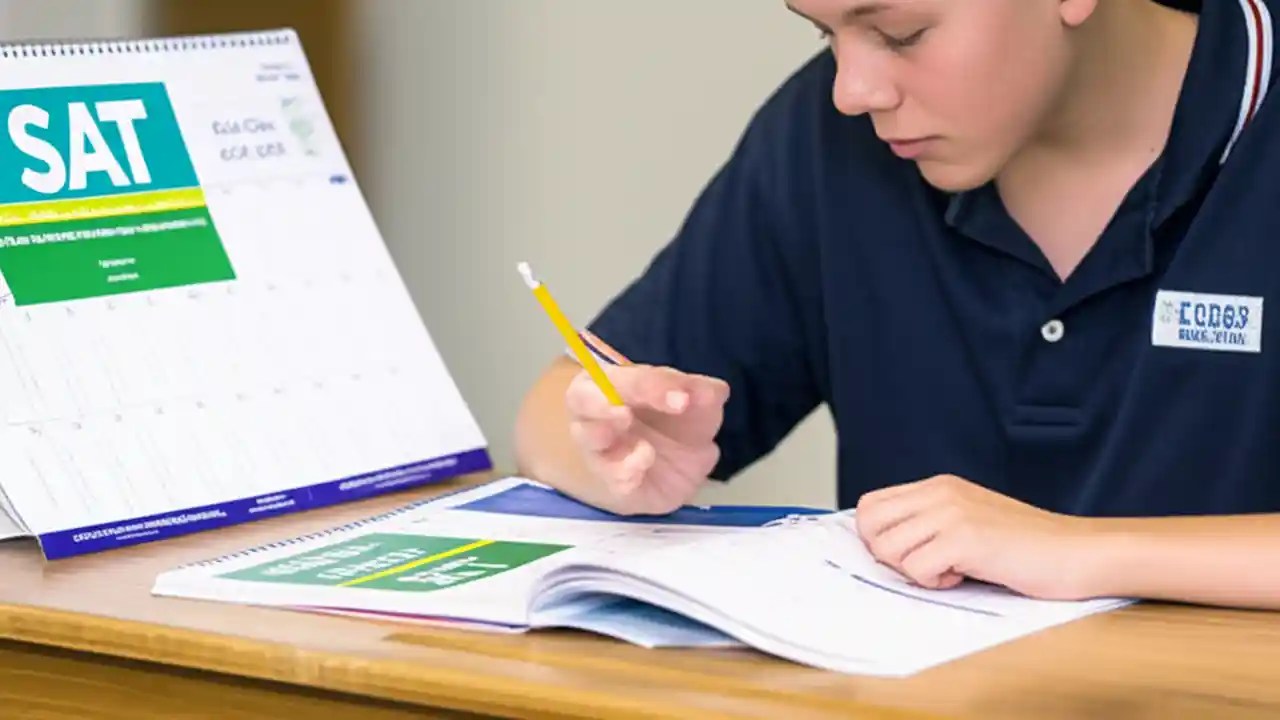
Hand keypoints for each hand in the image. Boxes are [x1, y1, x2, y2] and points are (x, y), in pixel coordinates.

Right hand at [565, 363, 729, 515]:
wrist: (677, 467)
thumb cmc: (676, 422)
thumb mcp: (698, 403)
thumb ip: (704, 393)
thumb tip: (712, 392)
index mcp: (616, 380)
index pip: (624, 376)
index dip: (651, 386)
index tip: (684, 399)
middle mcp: (597, 411)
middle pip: (583, 399)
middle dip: (605, 404)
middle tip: (627, 415)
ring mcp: (599, 448)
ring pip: (588, 438)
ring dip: (606, 438)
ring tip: (643, 450)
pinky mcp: (612, 481)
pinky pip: (608, 477)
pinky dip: (623, 474)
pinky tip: (641, 472)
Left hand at [853, 475, 1097, 599]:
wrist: (1077, 552)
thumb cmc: (1026, 547)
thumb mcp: (969, 520)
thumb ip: (929, 523)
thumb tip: (880, 544)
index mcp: (938, 486)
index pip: (870, 505)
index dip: (877, 537)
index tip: (907, 556)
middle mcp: (939, 492)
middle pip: (869, 525)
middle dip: (888, 555)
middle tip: (925, 565)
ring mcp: (950, 513)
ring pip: (887, 549)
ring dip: (914, 571)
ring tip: (952, 569)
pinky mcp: (964, 538)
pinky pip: (916, 570)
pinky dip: (937, 583)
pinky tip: (966, 575)